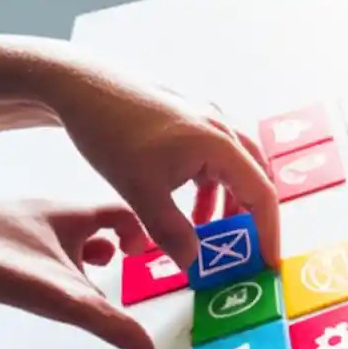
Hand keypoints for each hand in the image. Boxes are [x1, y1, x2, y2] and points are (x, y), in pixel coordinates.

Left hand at [0, 200, 152, 348]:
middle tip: (112, 271)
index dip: (140, 234)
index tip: (142, 258)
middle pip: (87, 223)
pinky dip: (39, 261)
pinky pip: (25, 245)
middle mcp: (42, 214)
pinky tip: (31, 285)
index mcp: (70, 215)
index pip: (121, 212)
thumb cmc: (2, 263)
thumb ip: (111, 324)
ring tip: (75, 281)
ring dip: (71, 254)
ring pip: (55, 233)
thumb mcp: (67, 298)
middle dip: (105, 247)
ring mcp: (12, 224)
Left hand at [47, 58, 278, 267]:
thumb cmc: (110, 130)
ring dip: (230, 203)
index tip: (267, 261)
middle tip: (244, 249)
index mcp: (219, 144)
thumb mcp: (139, 190)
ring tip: (211, 230)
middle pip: (257, 180)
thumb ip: (170, 231)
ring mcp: (207, 121)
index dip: (268, 232)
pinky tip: (192, 204)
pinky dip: (213, 187)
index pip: (262, 194)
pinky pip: (217, 159)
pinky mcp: (191, 121)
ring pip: (237, 169)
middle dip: (252, 219)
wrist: (79, 85)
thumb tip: (192, 263)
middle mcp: (222, 129)